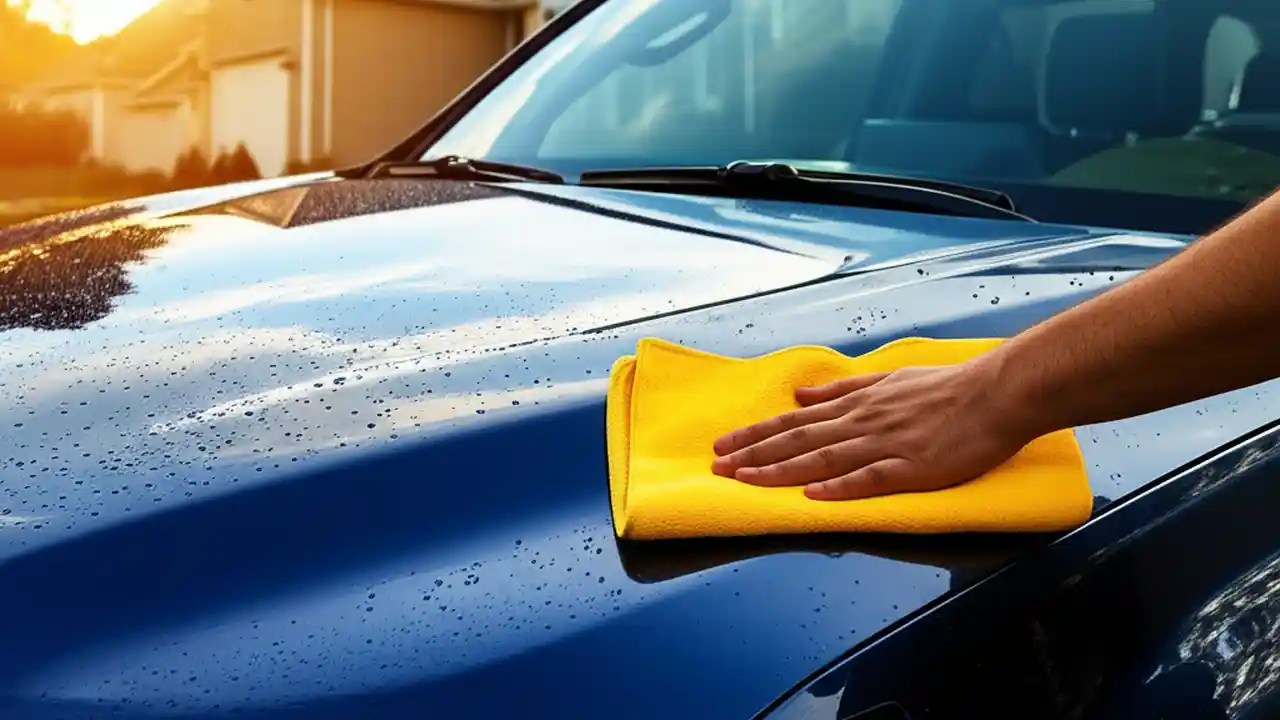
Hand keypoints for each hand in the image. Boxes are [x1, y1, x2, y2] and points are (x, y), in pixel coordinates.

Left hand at [711, 361, 1038, 499]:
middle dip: (754, 455)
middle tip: (716, 468)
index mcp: (858, 404)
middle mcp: (863, 422)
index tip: (724, 445)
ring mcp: (886, 445)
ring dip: (780, 471)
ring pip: (823, 459)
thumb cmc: (947, 388)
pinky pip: (869, 479)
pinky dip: (839, 487)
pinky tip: (812, 496)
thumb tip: (802, 396)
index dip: (757, 434)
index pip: (796, 421)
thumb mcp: (887, 379)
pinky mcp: (912, 467)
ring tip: (745, 480)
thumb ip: (843, 389)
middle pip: (798, 440)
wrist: (997, 393)